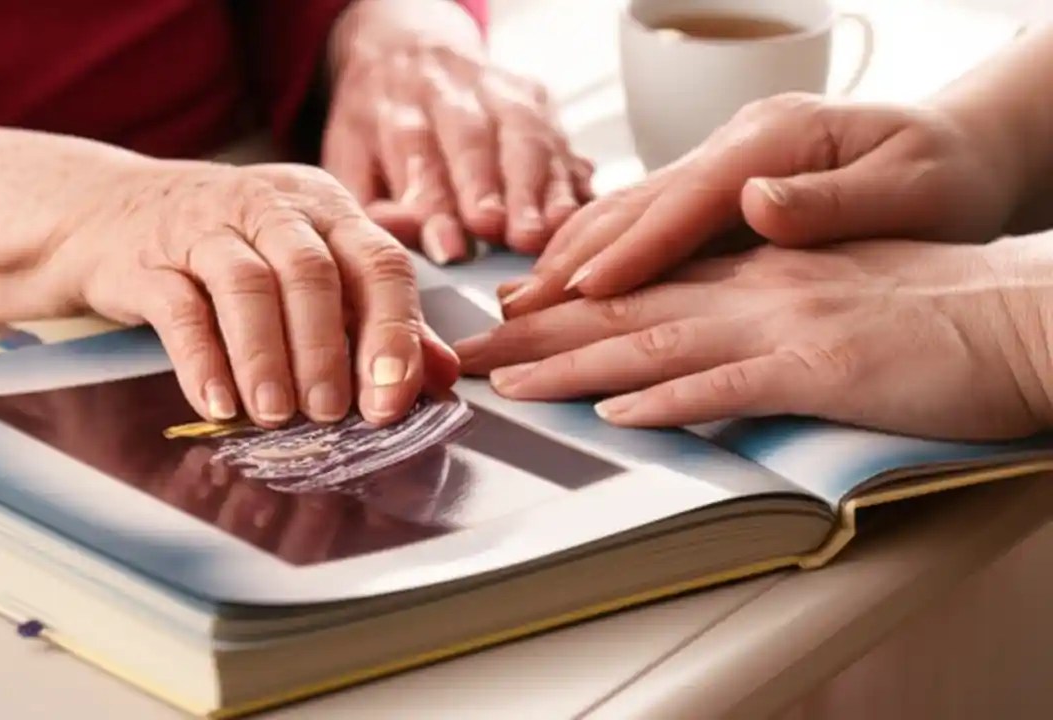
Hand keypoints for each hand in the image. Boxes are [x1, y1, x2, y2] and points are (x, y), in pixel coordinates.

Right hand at [44, 161, 459, 428]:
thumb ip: (375, 317)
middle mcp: (270, 206)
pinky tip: (218, 405)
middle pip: (312, 272)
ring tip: (277, 413)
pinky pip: (179, 308)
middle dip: (328, 350)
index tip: (393, 397)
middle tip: (331, 412)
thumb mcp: (309, 266)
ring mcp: (204, 226)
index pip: (377, 262)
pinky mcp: (147, 257)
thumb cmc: (231, 247)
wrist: (108, 211)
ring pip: (247, 285)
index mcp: (325, 208)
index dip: (393, 332)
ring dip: (267, 357)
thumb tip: (443, 375)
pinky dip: (202, 360)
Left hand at [322, 0, 592, 264]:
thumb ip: (371, 202)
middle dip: (499, 190)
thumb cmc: (377, 125)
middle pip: (476, 141)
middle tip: (515, 236)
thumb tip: (400, 230)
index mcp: (395, 108)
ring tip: (551, 229)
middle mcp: (449, 93)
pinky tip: (581, 210)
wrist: (406, 51)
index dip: (438, 207)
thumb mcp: (352, 160)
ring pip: (526, 135)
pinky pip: (561, 136)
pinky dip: (575, 175)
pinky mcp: (537, 97)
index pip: (418, 158)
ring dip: (544, 187)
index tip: (453, 251)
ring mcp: (498, 91)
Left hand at [456, 240, 1052, 440]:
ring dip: (577, 367)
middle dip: (540, 334)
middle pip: (627, 309)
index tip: (507, 323)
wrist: (1020, 316)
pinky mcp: (825, 370)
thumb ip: (758, 306)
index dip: (565, 305)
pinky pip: (733, 387)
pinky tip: (619, 415)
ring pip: (658, 343)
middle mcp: (756, 288)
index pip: (640, 285)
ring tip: (510, 384)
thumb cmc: (932, 313)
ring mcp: (787, 325)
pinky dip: (672, 402)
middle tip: (471, 356)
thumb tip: (695, 331)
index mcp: (756, 269)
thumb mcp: (828, 291)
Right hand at [499, 93, 1023, 317]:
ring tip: (518, 301)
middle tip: (512, 312)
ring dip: (569, 259)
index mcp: (773, 142)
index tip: (575, 296)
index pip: (682, 205)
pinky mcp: (719, 188)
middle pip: (634, 208)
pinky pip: (645, 220)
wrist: (961, 149)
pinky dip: (598, 250)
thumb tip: (755, 204)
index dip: (626, 254)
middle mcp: (735, 148)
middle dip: (568, 262)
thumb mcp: (911, 188)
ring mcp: (721, 164)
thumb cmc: (945, 175)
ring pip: (627, 212)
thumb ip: (830, 201)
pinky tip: (566, 279)